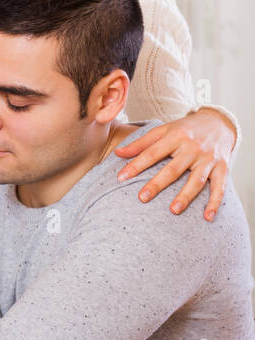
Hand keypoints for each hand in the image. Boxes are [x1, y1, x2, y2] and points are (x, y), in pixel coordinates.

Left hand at [114, 109, 235, 220]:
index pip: (152, 153)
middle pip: (173, 169)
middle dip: (157, 184)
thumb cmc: (185, 129)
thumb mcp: (163, 130)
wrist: (219, 123)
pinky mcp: (223, 168)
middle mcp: (193, 148)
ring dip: (185, 196)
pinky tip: (208, 216)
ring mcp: (209, 159)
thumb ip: (141, 143)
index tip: (121, 178)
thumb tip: (118, 153)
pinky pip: (220, 187)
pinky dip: (215, 202)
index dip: (136, 165)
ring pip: (196, 180)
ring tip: (173, 210)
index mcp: (176, 137)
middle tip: (142, 197)